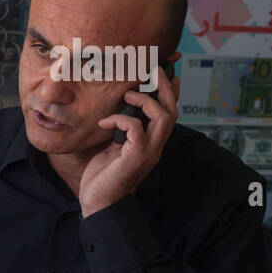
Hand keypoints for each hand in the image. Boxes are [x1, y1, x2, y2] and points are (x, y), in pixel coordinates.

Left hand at [81, 65, 177, 216]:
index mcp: (151, 142)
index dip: (171, 92)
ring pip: (163, 117)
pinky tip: (105, 121)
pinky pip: (136, 128)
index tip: (168, 71)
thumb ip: (123, 131)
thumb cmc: (104, 176)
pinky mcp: (136, 156)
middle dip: (166, 87)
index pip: (168, 113)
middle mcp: (155, 145)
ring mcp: (148, 151)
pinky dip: (121, 119)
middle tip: (155, 69)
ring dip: (146, 101)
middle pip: (172, 111)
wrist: (99, 203)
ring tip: (127, 94)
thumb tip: (122, 111)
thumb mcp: (114, 147)